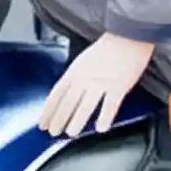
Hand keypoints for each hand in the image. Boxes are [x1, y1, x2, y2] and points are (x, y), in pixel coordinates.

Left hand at [39, 33, 153, 136]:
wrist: (127, 37)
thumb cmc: (106, 49)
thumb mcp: (82, 61)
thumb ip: (74, 78)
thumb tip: (66, 94)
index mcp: (74, 72)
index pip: (56, 95)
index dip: (48, 110)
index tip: (42, 122)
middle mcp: (84, 79)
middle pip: (67, 103)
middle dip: (58, 119)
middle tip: (53, 132)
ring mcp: (101, 83)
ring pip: (85, 106)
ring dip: (76, 121)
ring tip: (71, 133)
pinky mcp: (119, 87)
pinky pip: (110, 106)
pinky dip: (104, 118)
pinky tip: (100, 128)